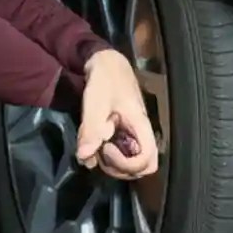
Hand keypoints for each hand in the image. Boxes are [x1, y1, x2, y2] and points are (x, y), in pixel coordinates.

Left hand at [75, 49, 159, 179]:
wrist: (106, 63)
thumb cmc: (105, 80)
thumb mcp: (96, 103)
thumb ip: (91, 129)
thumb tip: (85, 157)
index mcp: (141, 127)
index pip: (147, 161)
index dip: (125, 164)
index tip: (106, 148)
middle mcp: (140, 134)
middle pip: (143, 167)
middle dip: (120, 169)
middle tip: (100, 153)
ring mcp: (132, 134)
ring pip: (131, 162)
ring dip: (111, 163)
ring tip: (94, 147)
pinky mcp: (123, 132)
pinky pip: (120, 152)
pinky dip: (106, 155)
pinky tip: (92, 142)